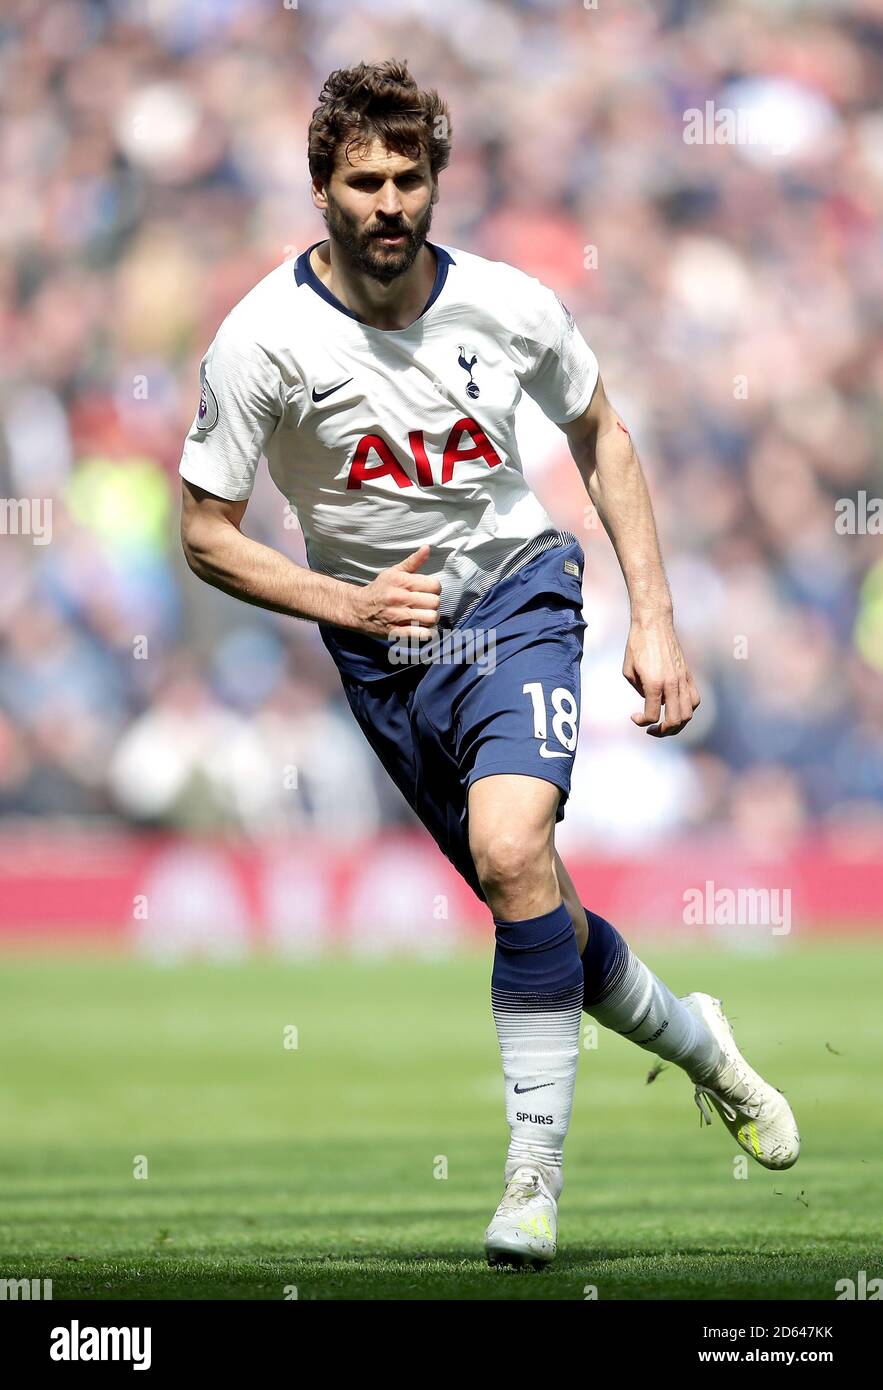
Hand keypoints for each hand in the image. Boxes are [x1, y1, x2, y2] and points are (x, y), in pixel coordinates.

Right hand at [351, 545, 441, 638]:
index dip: (435, 589)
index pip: (435, 585)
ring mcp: (398, 616)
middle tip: (426, 605)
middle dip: (434, 604)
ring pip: (431, 618)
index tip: (428, 591)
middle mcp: (400, 598)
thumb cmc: (379, 589)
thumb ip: (413, 561)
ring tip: (425, 616)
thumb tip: (427, 547)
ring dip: (431, 618)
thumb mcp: (393, 572)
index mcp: (401, 582)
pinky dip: (427, 633)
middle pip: (435, 602)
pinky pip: (421, 634)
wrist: (357, 608)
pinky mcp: (396, 632)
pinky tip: (423, 629)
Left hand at [623, 618, 699, 736]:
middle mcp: (672, 684)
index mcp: (654, 684)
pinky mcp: (688, 674)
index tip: (634, 716)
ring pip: (689, 713)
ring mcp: (683, 679)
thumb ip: (639, 690)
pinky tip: (676, 707)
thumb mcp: (628, 670)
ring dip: (678, 724)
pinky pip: (695, 699)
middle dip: (663, 731)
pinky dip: (688, 709)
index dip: (642, 722)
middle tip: (652, 729)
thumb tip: (650, 699)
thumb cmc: (637, 644)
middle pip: (675, 720)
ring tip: (667, 723)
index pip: (652, 716)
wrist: (654, 623)